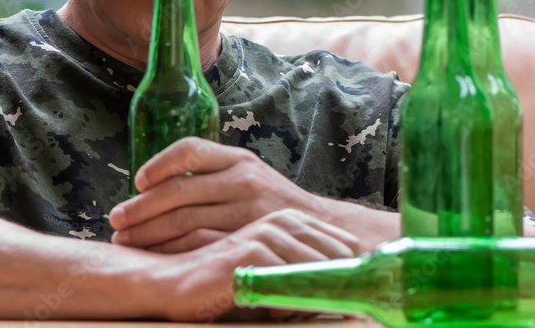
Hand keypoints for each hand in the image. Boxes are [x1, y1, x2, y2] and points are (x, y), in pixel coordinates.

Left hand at [110, 137, 346, 252]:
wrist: (322, 232)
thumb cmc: (272, 206)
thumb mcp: (250, 177)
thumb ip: (213, 176)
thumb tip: (158, 185)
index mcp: (239, 159)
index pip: (191, 149)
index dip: (159, 164)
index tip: (138, 182)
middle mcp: (244, 179)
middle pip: (179, 190)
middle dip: (140, 207)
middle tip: (116, 220)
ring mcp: (247, 211)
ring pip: (184, 220)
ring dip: (148, 233)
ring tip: (125, 240)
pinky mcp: (249, 239)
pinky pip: (201, 245)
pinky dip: (172, 251)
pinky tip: (155, 256)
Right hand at [156, 207, 361, 321]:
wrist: (176, 283)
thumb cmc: (225, 282)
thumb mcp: (270, 274)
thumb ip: (301, 276)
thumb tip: (343, 301)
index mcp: (291, 220)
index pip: (343, 247)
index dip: (353, 274)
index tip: (358, 300)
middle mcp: (283, 221)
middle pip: (337, 258)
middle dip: (343, 287)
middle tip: (349, 310)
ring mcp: (268, 234)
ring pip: (316, 271)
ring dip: (320, 298)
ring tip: (320, 314)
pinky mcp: (253, 253)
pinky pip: (290, 283)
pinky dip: (294, 303)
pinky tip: (286, 311)